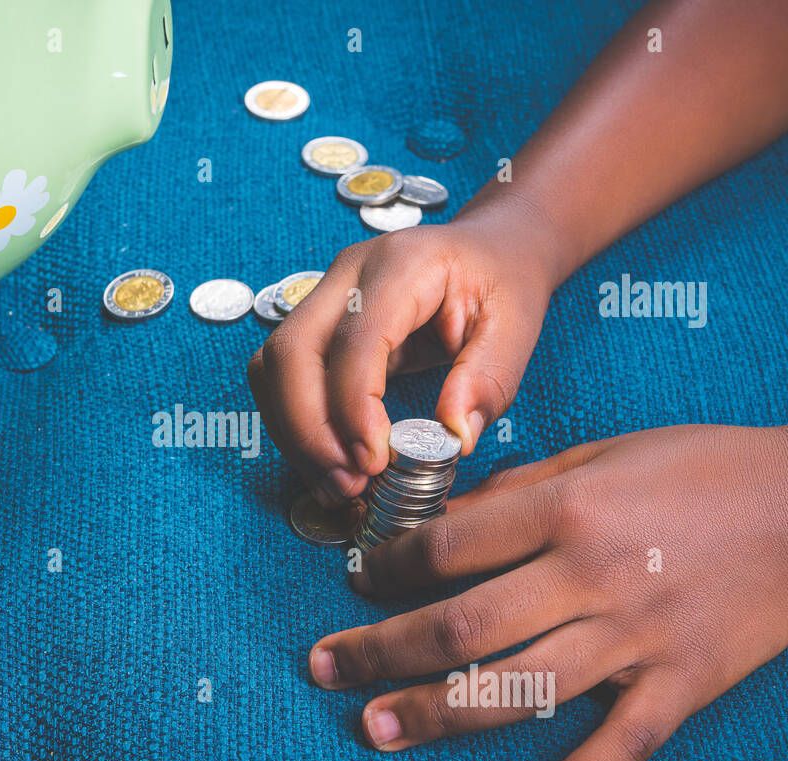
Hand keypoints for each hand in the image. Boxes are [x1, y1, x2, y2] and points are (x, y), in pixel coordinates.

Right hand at [247, 210, 553, 506]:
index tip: (373, 462)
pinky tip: (330, 464)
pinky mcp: (316, 325)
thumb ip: (487, 380)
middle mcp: (347, 274)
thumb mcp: (516, 326)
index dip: (353, 407)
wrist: (488, 249)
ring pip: (271, 368)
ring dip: (295, 435)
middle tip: (348, 484)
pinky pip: (280, 379)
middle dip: (309, 430)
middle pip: (290, 352)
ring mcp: (323, 297)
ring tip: (339, 485)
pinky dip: (296, 428)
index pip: (354, 340)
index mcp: (401, 266)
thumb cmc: (502, 281)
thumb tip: (453, 438)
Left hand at [307, 423, 787, 760]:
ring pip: (519, 687)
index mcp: (567, 509)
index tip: (358, 580)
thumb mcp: (600, 452)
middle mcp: (591, 575)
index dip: (390, 566)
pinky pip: (621, 744)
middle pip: (464, 624)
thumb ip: (520, 490)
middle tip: (326, 668)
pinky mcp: (680, 683)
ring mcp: (636, 635)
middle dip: (383, 649)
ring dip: (439, 713)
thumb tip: (447, 519)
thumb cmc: (701, 468)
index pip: (450, 547)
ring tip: (377, 728)